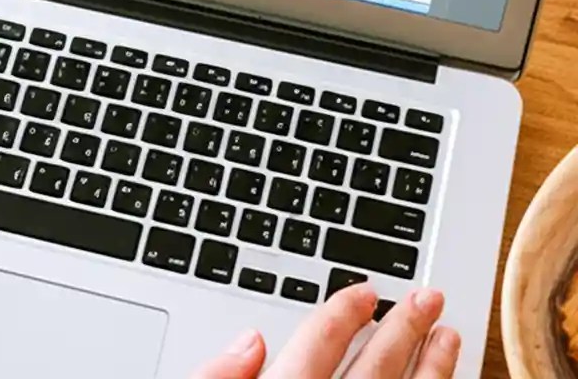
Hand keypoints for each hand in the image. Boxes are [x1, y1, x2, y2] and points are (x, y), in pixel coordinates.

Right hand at [191, 284, 460, 378]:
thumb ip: (215, 377)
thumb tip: (250, 342)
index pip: (317, 349)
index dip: (342, 315)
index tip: (364, 292)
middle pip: (373, 370)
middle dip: (402, 329)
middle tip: (427, 297)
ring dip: (432, 366)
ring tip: (448, 335)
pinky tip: (443, 377)